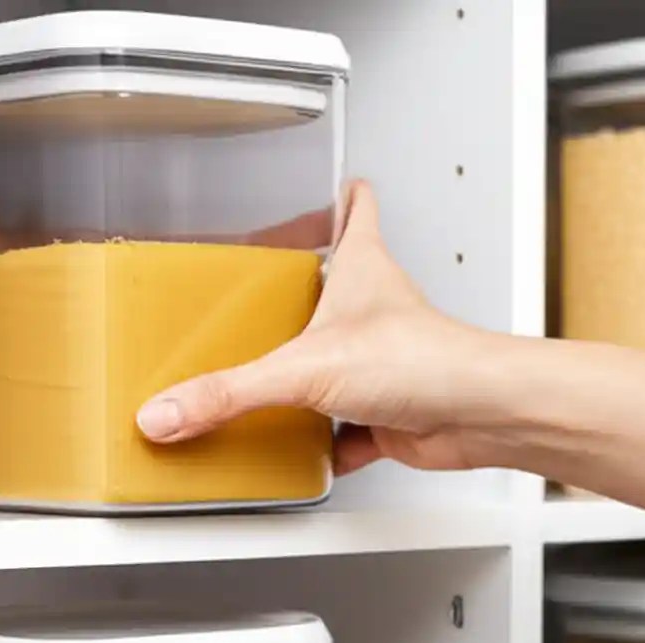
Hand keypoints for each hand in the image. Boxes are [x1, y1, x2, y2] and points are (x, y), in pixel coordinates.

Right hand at [135, 181, 500, 474]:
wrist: (478, 414)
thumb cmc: (423, 359)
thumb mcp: (301, 368)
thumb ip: (228, 392)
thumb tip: (167, 409)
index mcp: (359, 271)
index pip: (354, 210)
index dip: (337, 196)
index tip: (319, 188)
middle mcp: (373, 311)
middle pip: (337, 286)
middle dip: (301, 293)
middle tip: (263, 295)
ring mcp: (382, 362)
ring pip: (337, 359)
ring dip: (307, 373)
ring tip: (266, 379)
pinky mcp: (388, 411)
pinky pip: (347, 428)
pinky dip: (326, 442)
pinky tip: (305, 452)